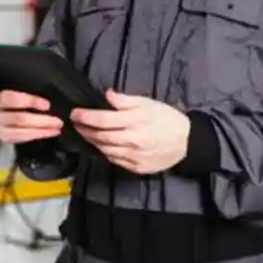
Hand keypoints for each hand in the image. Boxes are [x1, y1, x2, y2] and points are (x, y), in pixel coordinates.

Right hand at [0, 82, 63, 144]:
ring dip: (41, 131)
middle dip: (41, 120)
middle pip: (19, 118)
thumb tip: (45, 92)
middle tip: (57, 121)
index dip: (30, 101)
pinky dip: (36, 136)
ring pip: (20, 131)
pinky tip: (48, 133)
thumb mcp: (16, 89)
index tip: (47, 105)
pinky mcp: (3, 136)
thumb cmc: (11, 98)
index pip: (12, 99)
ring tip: (56, 128)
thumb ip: (26, 90)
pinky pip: (21, 139)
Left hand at [70, 90, 189, 174]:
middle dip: (84, 129)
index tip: (75, 113)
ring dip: (92, 141)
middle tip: (76, 123)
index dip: (86, 116)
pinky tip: (100, 145)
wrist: (187, 142)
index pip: (103, 119)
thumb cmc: (166, 118)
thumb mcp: (148, 103)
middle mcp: (132, 140)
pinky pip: (114, 160)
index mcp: (135, 121)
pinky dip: (104, 152)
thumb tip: (107, 95)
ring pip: (105, 150)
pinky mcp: (136, 168)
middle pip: (100, 136)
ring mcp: (134, 156)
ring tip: (85, 133)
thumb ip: (126, 100)